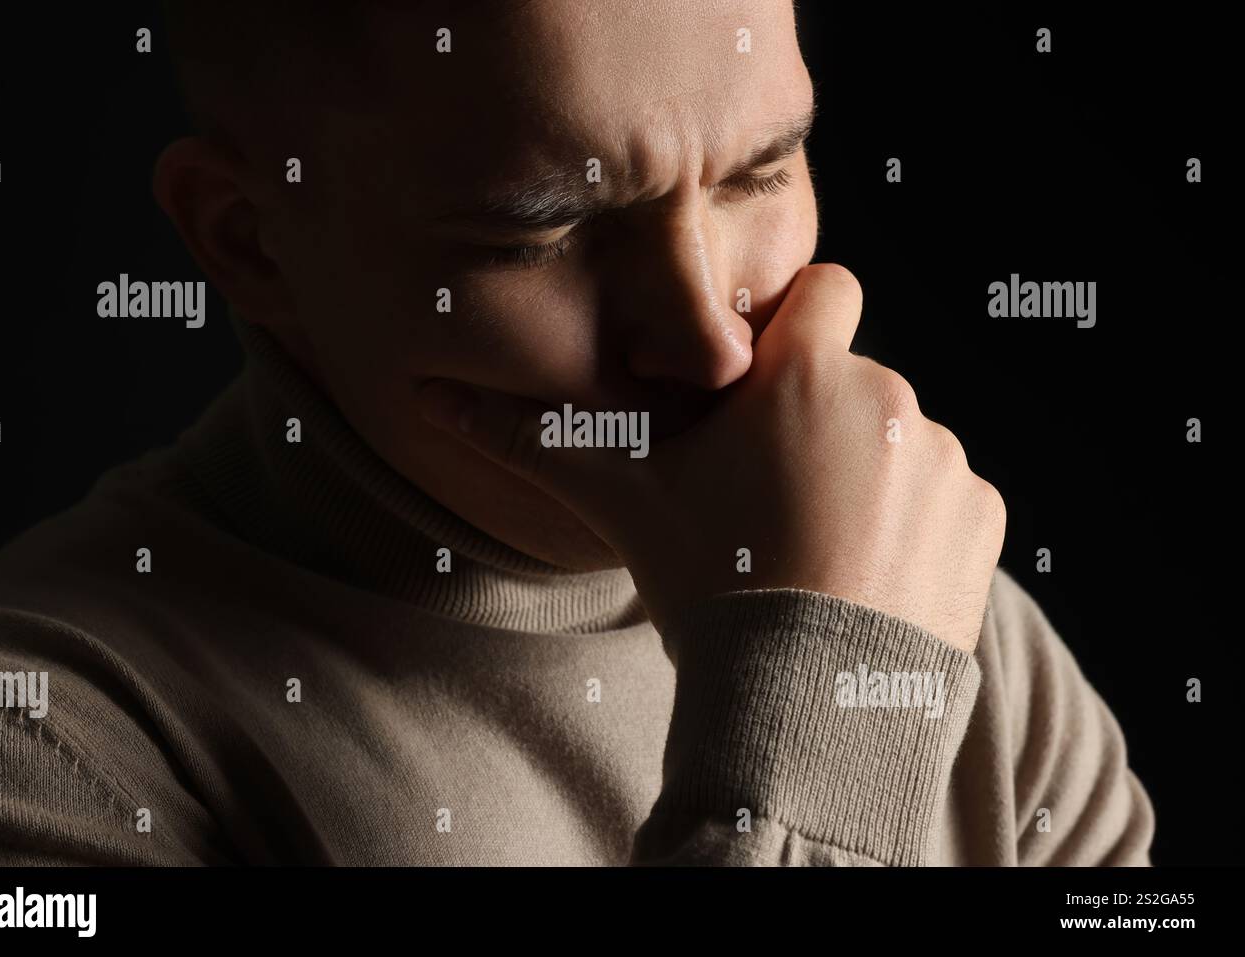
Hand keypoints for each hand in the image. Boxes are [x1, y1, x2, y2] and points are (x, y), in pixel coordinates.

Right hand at [416, 263, 1004, 652]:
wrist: (805, 703)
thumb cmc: (710, 585)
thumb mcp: (622, 504)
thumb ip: (534, 439)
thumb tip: (426, 394)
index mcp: (809, 374)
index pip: (826, 287)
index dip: (793, 328)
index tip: (760, 389)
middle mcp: (892, 399)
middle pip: (852, 377)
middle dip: (816, 417)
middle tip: (768, 497)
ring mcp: (947, 461)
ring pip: (898, 438)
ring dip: (864, 471)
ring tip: (815, 546)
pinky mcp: (983, 519)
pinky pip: (946, 494)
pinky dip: (915, 522)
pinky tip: (864, 573)